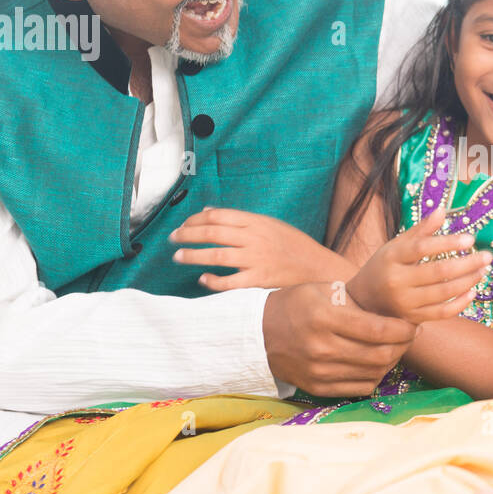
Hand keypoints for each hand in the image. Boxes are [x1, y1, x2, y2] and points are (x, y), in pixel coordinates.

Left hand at [170, 207, 347, 290]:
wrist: (319, 269)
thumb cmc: (293, 247)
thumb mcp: (270, 225)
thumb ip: (240, 219)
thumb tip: (208, 212)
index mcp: (256, 222)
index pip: (218, 216)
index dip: (195, 220)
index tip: (183, 226)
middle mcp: (254, 238)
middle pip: (212, 232)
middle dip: (187, 235)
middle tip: (173, 239)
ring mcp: (256, 259)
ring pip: (216, 255)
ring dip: (193, 255)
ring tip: (179, 257)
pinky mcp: (259, 280)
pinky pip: (230, 281)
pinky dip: (213, 280)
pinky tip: (203, 280)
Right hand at [261, 283, 417, 397]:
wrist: (259, 333)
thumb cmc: (298, 304)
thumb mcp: (323, 290)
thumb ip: (357, 301)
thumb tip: (396, 311)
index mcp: (324, 317)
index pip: (377, 330)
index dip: (403, 329)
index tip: (412, 324)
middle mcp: (321, 347)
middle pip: (379, 354)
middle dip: (403, 346)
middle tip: (409, 336)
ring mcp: (318, 371)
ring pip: (373, 373)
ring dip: (392, 361)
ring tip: (396, 348)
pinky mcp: (316, 387)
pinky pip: (359, 388)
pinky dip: (375, 376)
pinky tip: (377, 363)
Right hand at [346, 208, 492, 322]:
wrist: (363, 301)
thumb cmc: (384, 266)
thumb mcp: (396, 246)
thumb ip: (420, 230)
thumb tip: (442, 209)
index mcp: (392, 257)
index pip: (422, 248)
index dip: (448, 243)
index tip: (470, 238)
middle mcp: (397, 281)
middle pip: (438, 272)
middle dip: (467, 263)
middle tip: (488, 256)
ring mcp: (405, 303)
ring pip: (444, 293)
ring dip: (468, 281)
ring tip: (483, 270)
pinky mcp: (412, 319)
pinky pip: (442, 313)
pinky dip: (460, 303)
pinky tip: (473, 291)